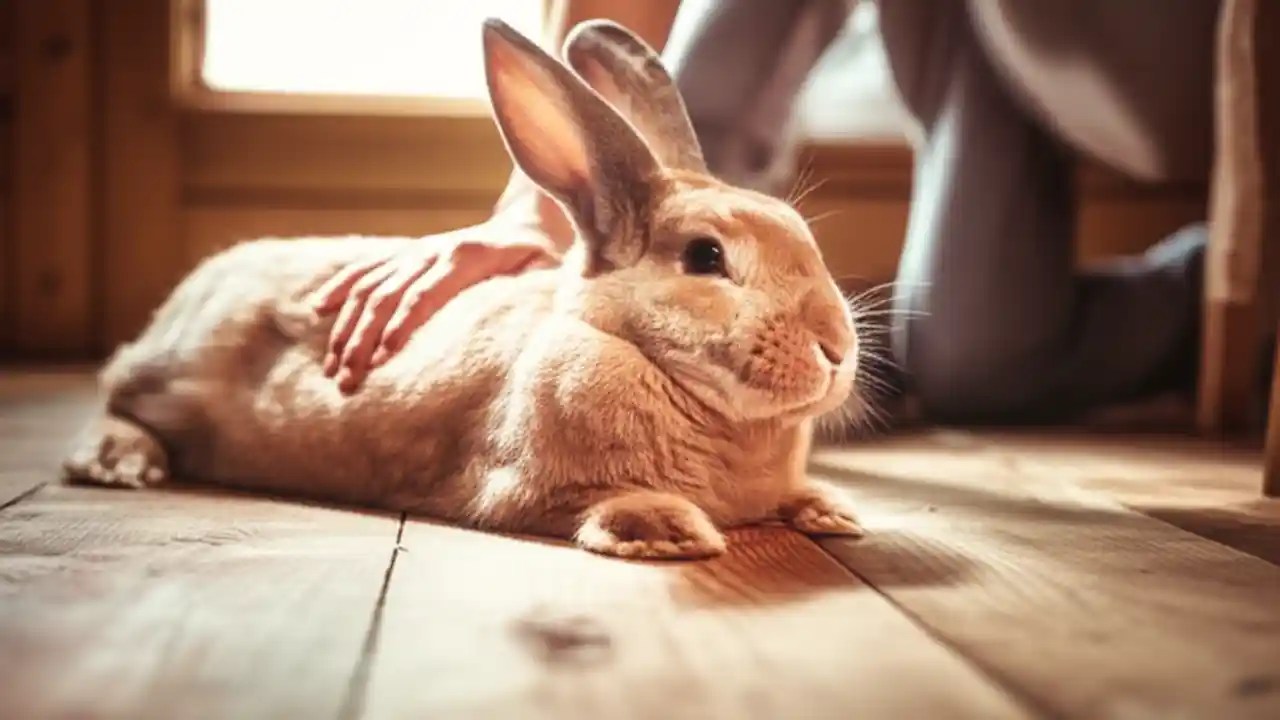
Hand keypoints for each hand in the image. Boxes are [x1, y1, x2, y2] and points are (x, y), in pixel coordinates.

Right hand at [309, 222, 555, 393]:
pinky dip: (341, 287)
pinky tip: (318, 310)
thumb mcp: (548, 274)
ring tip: (332, 368)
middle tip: (347, 380)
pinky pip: (366, 269)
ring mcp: (417, 251)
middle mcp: (433, 251)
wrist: (528, 218)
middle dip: (362, 341)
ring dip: (347, 328)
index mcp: (467, 258)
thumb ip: (538, 296)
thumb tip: (537, 328)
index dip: (401, 327)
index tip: (382, 361)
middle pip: (386, 297)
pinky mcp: (408, 254)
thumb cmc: (543, 257)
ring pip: (369, 287)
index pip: (425, 296)